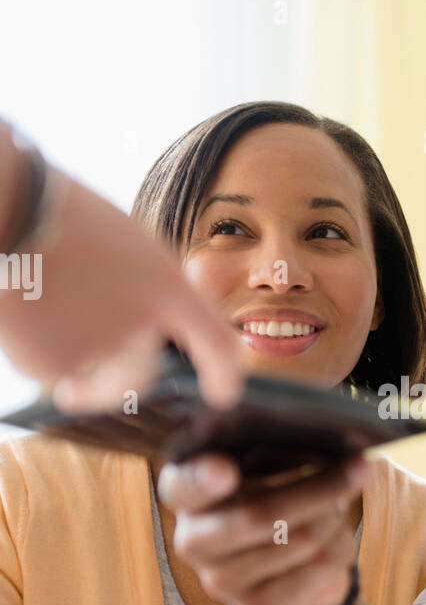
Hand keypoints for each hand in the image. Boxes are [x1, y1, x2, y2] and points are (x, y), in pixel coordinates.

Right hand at [0, 131, 241, 410]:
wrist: (7, 212)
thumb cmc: (63, 217)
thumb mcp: (126, 245)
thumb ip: (147, 292)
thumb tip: (151, 331)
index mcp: (167, 287)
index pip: (215, 342)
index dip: (226, 373)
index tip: (224, 392)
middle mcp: (141, 326)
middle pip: (142, 378)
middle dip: (120, 383)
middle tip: (91, 377)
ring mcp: (99, 350)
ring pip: (93, 377)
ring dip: (78, 371)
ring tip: (47, 325)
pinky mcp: (54, 365)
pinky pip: (55, 369)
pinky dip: (41, 349)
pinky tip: (25, 314)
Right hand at [158, 451, 369, 604]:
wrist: (291, 572)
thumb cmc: (278, 499)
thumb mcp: (271, 467)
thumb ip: (281, 452)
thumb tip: (334, 451)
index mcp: (184, 491)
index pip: (183, 484)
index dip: (203, 478)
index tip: (226, 470)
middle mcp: (191, 539)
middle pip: (261, 512)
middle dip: (321, 488)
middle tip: (358, 468)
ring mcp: (218, 580)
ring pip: (301, 539)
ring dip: (335, 519)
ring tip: (336, 512)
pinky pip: (318, 569)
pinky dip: (341, 549)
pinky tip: (335, 543)